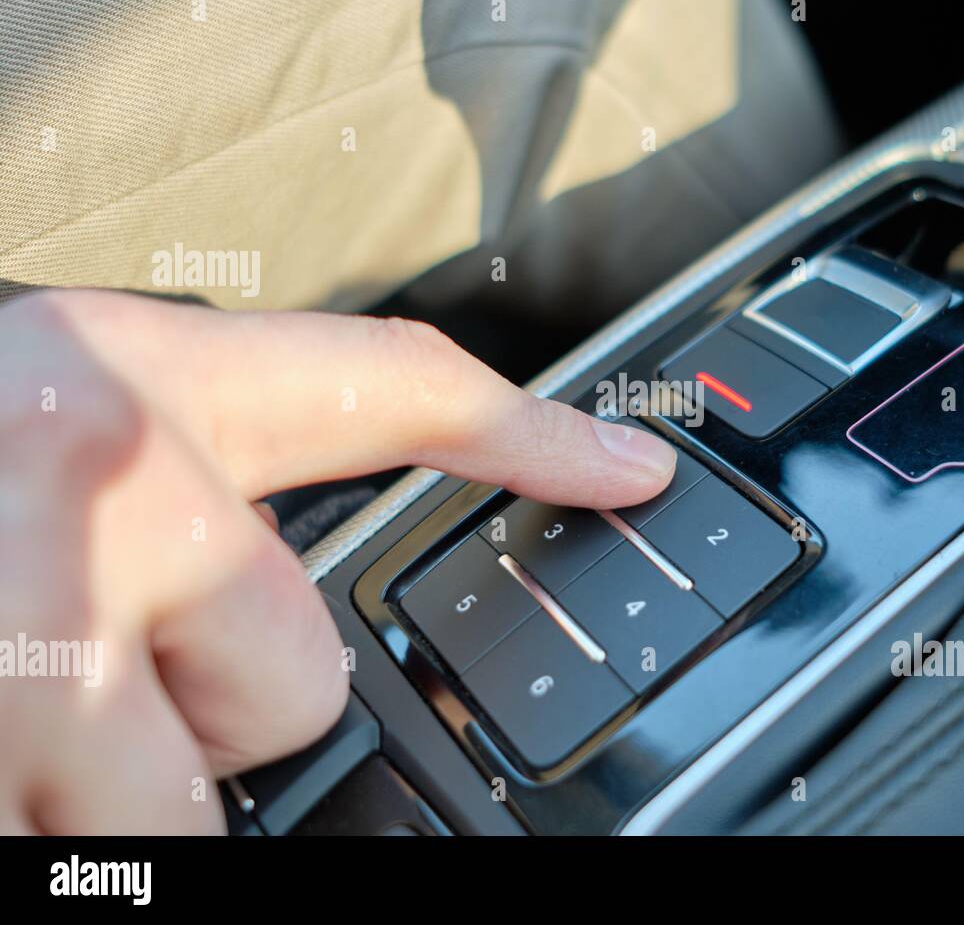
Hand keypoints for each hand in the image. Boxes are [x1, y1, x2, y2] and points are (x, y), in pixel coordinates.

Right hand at [0, 289, 675, 833]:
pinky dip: (48, 816)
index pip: (388, 385)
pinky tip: (9, 741)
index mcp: (132, 388)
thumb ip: (201, 472)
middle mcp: (98, 501)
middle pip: (292, 687)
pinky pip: (77, 850)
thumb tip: (307, 577)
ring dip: (108, 791)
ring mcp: (21, 649)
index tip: (628, 470)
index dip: (530, 432)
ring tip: (19, 699)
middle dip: (210, 710)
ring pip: (176, 814)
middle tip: (87, 653)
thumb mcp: (54, 408)